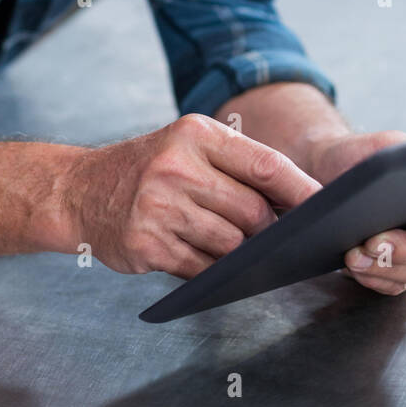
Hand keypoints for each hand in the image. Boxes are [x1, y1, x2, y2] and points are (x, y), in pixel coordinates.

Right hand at [61, 113, 320, 277]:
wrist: (78, 190)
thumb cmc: (147, 168)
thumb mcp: (187, 147)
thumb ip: (236, 168)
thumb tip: (298, 204)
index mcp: (195, 134)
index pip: (265, 164)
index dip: (302, 191)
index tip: (327, 208)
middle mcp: (176, 166)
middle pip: (252, 212)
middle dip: (271, 232)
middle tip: (282, 241)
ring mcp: (159, 207)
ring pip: (230, 245)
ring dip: (241, 255)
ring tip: (239, 251)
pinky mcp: (146, 245)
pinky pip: (201, 269)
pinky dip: (213, 272)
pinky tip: (207, 263)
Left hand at [310, 130, 405, 296]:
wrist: (330, 172)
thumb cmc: (362, 156)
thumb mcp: (383, 145)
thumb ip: (399, 153)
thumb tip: (394, 176)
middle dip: (405, 248)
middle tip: (374, 241)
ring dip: (383, 266)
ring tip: (353, 254)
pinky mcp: (394, 271)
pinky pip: (391, 285)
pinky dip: (371, 278)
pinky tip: (353, 266)